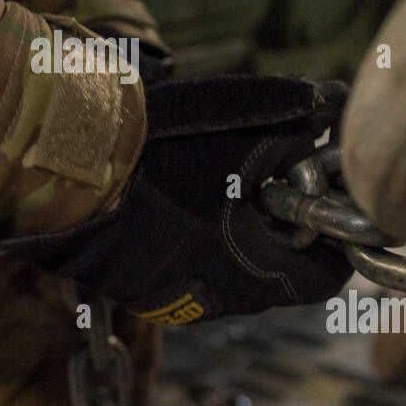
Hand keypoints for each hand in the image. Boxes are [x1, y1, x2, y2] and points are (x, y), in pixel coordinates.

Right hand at [0, 75, 351, 323]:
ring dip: (238, 226)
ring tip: (218, 175)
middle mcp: (220, 301)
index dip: (334, 228)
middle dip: (280, 219)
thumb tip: (337, 104)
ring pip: (233, 267)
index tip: (321, 185)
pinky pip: (192, 265)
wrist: (67, 163)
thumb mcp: (248, 120)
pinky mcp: (142, 288)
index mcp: (254, 274)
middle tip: (267, 169)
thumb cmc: (163, 145)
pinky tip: (178, 194)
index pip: (327, 275)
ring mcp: (176, 299)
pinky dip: (199, 234)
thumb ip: (303, 115)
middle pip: (279, 268)